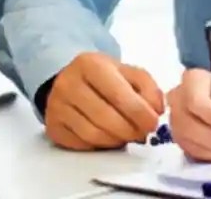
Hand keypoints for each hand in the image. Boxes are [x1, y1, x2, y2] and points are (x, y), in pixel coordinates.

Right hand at [44, 52, 163, 150]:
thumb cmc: (103, 77)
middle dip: (130, 130)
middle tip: (143, 134)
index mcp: (90, 64)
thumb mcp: (127, 71)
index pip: (118, 94)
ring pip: (94, 134)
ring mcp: (57, 107)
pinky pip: (82, 144)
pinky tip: (109, 136)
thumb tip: (156, 110)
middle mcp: (69, 84)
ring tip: (128, 135)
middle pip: (106, 117)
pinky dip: (101, 145)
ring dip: (117, 140)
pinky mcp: (53, 127)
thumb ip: (148, 87)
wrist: (68, 79)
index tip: (153, 123)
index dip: (140, 112)